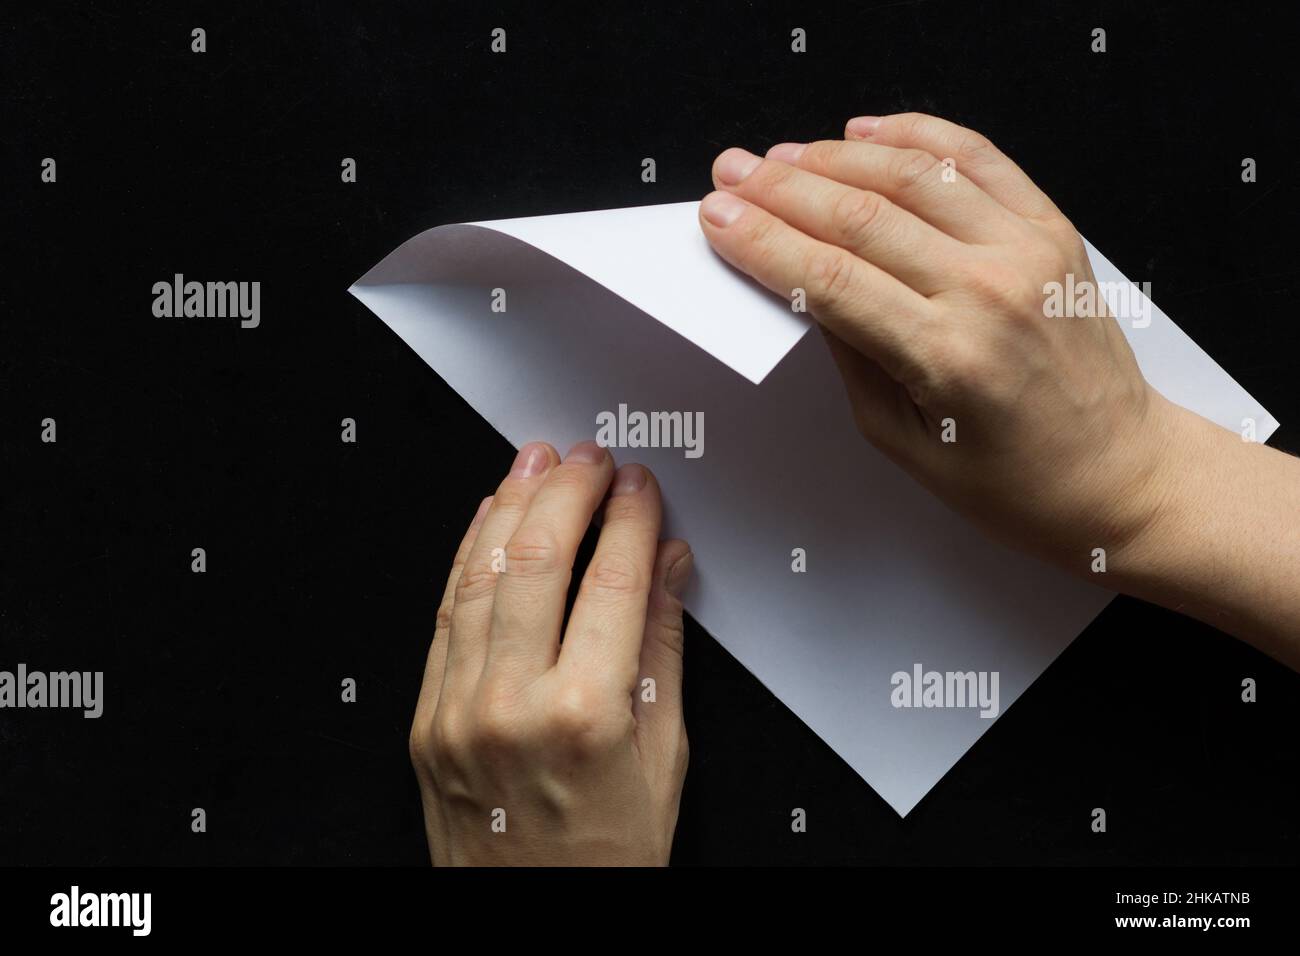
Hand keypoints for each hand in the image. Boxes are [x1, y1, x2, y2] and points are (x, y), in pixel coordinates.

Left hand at [409, 441, 691, 865]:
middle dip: (568, 491)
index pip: (613, 582)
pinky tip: (488, 522)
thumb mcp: (664, 758)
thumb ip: (662, 651)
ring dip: (510, 506)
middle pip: (539, 559)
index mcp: (587, 716)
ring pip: (481, 575)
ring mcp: (458, 710)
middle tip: (591, 459)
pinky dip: (467, 558)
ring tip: (536, 463)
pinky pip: (445, 616)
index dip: (631, 520)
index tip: (641, 488)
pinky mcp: (426, 719)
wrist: (530, 919)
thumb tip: (668, 568)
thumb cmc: (606, 857)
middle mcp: (513, 705)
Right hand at [697, 112, 1184, 572]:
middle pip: (859, 216)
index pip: (827, 277)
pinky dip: (916, 135)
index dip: (762, 241)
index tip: (718, 218)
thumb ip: (849, 357)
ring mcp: (1027, 251)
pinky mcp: (1051, 230)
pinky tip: (867, 132)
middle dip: (780, 190)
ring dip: (833, 158)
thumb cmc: (1017, 482)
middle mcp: (990, 291)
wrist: (1119, 473)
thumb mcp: (902, 440)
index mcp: (947, 357)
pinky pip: (977, 158)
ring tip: (782, 156)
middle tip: (732, 174)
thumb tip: (802, 288)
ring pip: (911, 174)